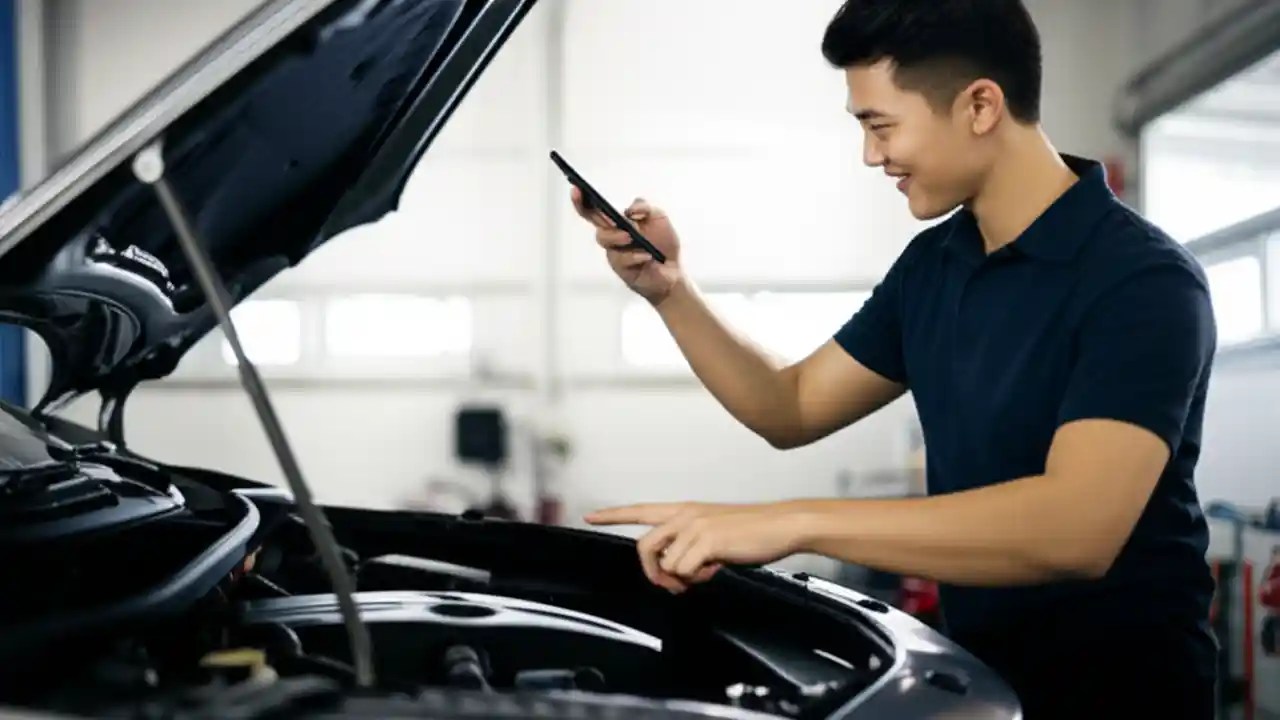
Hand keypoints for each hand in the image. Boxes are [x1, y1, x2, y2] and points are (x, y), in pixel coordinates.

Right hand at [570, 188, 683, 305]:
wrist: (672, 270)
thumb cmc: (661, 243)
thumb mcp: (658, 217)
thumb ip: (645, 207)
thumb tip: (629, 211)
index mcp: (617, 221)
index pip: (595, 207)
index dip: (583, 199)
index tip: (576, 188)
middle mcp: (611, 234)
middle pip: (592, 220)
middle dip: (592, 212)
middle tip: (608, 214)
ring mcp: (614, 251)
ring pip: (604, 238)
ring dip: (616, 235)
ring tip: (630, 236)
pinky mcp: (620, 268)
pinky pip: (621, 260)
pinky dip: (635, 256)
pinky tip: (647, 255)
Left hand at [585, 502, 805, 592]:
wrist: (781, 525)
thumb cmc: (751, 533)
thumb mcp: (713, 536)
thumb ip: (688, 548)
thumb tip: (673, 572)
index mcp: (685, 510)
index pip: (641, 510)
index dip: (613, 514)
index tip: (589, 515)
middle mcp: (684, 514)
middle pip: (644, 547)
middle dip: (652, 572)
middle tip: (674, 585)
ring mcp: (694, 525)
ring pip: (667, 564)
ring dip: (684, 577)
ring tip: (708, 570)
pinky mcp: (706, 539)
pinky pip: (685, 571)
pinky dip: (699, 578)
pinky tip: (716, 568)